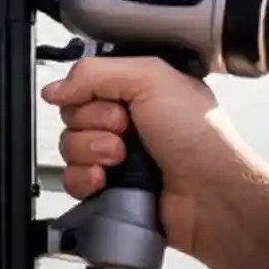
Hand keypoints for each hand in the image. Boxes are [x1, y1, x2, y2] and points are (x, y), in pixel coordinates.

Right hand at [41, 56, 248, 256]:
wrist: (213, 195)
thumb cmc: (201, 138)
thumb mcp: (152, 79)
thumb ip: (95, 72)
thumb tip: (55, 88)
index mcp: (137, 90)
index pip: (83, 84)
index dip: (87, 92)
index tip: (112, 102)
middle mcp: (125, 121)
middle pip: (71, 115)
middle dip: (91, 123)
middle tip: (124, 129)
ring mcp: (116, 155)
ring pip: (68, 146)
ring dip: (90, 151)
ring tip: (120, 158)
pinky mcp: (108, 186)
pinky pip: (70, 179)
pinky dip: (84, 179)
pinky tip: (106, 179)